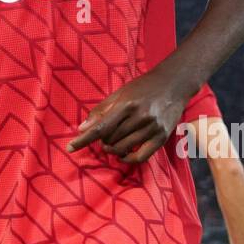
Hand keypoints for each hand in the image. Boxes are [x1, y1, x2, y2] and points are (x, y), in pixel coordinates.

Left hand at [67, 70, 192, 162]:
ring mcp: (152, 128)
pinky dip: (129, 159)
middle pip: (111, 139)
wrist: (174, 83)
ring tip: (111, 144)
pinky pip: (142, 156)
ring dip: (112, 150)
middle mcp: (140, 117)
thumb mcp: (120, 93)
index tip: (70, 147)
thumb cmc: (143, 87)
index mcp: (126, 104)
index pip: (100, 127)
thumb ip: (101, 111)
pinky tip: (123, 155)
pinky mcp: (162, 137)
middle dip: (102, 141)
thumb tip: (82, 128)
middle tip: (103, 136)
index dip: (84, 139)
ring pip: (123, 148)